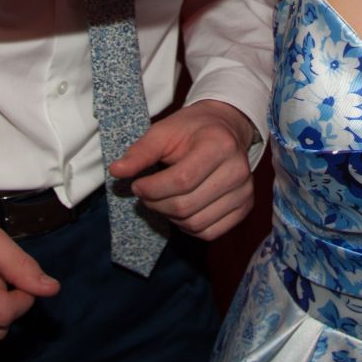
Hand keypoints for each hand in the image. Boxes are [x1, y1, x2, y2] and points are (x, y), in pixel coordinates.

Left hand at [110, 99, 257, 240]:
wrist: (225, 128)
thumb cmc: (192, 129)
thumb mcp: (163, 131)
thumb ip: (140, 152)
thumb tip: (116, 171)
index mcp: (220, 145)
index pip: (182, 180)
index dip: (152, 188)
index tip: (137, 184)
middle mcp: (238, 171)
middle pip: (186, 206)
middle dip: (156, 204)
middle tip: (146, 193)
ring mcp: (244, 192)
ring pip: (195, 223)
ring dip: (169, 217)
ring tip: (163, 199)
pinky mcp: (244, 208)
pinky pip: (209, 233)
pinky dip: (188, 226)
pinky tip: (181, 209)